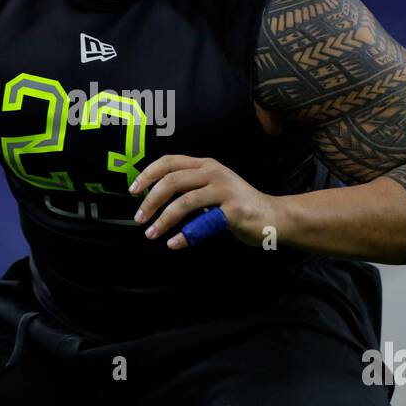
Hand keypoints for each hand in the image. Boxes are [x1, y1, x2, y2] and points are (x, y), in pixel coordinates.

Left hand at [129, 155, 277, 249]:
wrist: (272, 216)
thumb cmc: (238, 204)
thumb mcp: (213, 186)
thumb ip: (190, 186)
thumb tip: (155, 196)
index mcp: (205, 165)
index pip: (169, 161)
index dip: (148, 174)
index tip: (133, 190)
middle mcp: (214, 172)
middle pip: (172, 181)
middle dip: (151, 200)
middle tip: (139, 218)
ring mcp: (224, 190)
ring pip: (184, 202)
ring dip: (163, 220)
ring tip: (152, 233)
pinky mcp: (232, 210)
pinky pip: (201, 223)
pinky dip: (185, 235)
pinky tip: (175, 243)